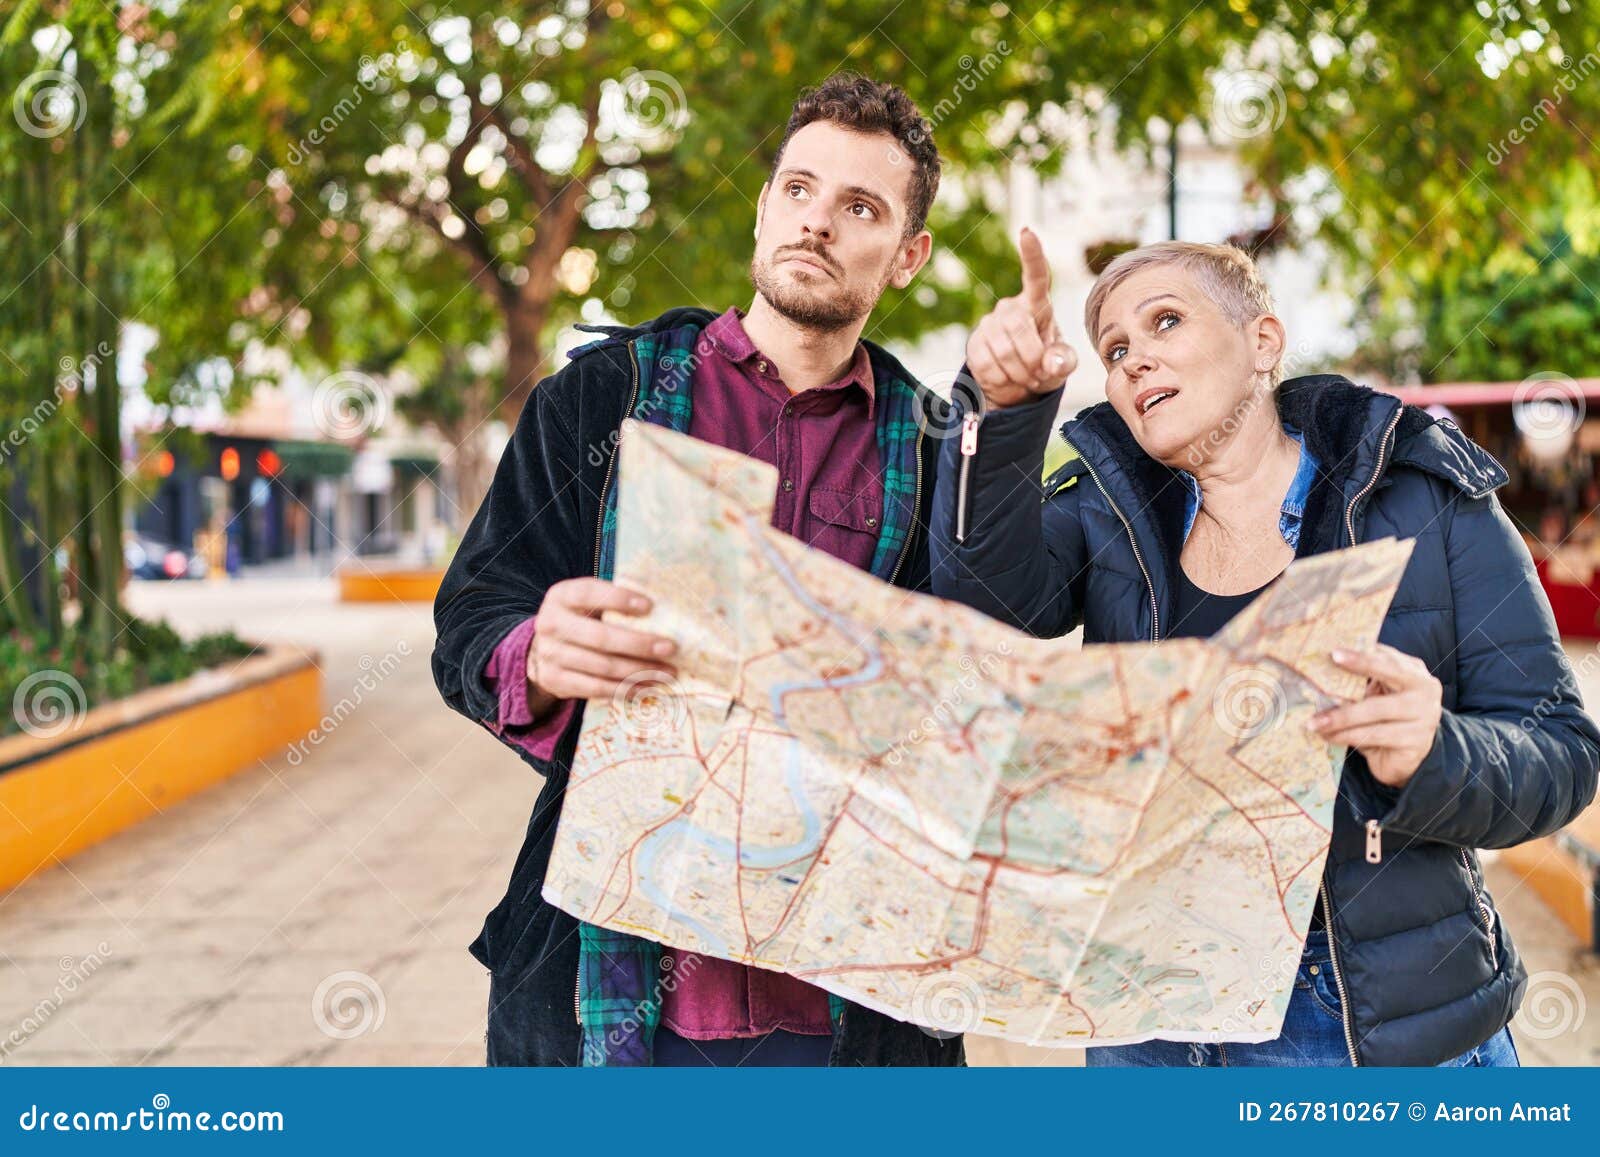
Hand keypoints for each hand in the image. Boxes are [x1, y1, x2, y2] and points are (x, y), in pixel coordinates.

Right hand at [527, 578, 677, 714]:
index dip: (619, 598)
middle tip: (670, 648)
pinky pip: (596, 688)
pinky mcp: (556, 681)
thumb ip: (613, 602)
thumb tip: (663, 610)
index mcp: (561, 596)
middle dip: (639, 644)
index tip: (649, 606)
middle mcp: (550, 624)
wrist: (543, 649)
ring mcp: (550, 655)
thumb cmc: (581, 619)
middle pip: (600, 637)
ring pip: (602, 666)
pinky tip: (647, 686)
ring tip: (667, 672)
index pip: (589, 593)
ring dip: (639, 671)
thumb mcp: (587, 603)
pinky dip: (625, 688)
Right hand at [965, 227, 1077, 408]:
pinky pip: (986, 365)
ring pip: (1002, 350)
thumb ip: (1063, 360)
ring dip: (1019, 373)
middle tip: (1039, 375)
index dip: (1032, 255)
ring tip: (1027, 378)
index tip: (1027, 232)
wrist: (1019, 384)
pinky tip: (1009, 379)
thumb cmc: (1046, 364)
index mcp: (1037, 304)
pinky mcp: (974, 344)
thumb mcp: (1063, 363)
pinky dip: (1002, 381)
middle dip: (1032, 358)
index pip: (1036, 276)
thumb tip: (1050, 362)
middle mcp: (1010, 308)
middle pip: (1018, 327)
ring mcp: (989, 325)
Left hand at [1307, 643, 1443, 788]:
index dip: (1363, 654)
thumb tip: (1322, 667)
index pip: (1388, 657)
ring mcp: (1425, 716)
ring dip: (1341, 716)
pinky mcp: (1415, 742)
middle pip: (1390, 673)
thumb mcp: (1376, 695)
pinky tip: (1329, 736)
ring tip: (1314, 721)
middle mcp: (1425, 690)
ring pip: (1376, 710)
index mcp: (1414, 672)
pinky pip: (1375, 736)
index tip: (1335, 652)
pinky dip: (1347, 735)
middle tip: (1326, 668)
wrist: (1406, 758)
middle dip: (1359, 667)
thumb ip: (1361, 680)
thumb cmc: (1385, 719)